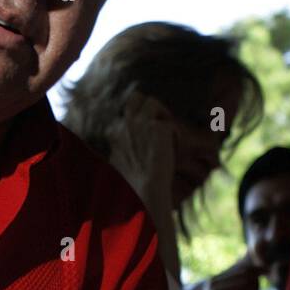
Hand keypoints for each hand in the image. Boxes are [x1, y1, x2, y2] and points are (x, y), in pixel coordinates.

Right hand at [106, 92, 177, 209]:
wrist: (145, 191)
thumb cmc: (133, 185)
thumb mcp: (120, 162)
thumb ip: (124, 146)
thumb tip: (132, 144)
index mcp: (114, 132)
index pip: (125, 110)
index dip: (137, 116)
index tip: (146, 126)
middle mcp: (127, 124)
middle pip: (136, 97)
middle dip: (148, 105)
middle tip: (158, 121)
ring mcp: (142, 124)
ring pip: (153, 103)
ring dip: (162, 115)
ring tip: (168, 133)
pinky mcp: (159, 128)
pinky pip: (170, 124)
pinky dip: (175, 136)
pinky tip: (174, 149)